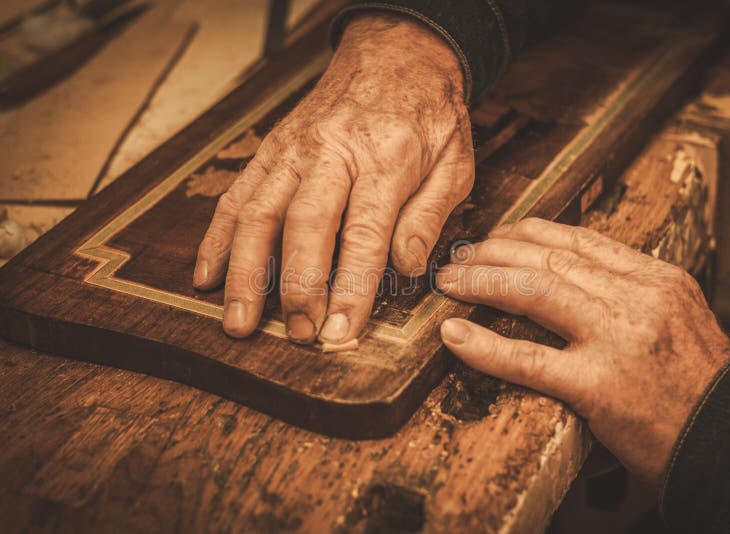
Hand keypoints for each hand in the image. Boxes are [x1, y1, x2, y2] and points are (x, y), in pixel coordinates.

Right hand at [193, 14, 473, 343]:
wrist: (394, 54)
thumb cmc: (429, 114)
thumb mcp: (454, 162)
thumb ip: (430, 215)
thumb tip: (405, 268)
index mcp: (385, 159)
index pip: (364, 235)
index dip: (351, 288)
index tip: (340, 331)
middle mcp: (331, 153)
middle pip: (305, 227)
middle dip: (297, 289)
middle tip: (297, 336)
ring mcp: (293, 150)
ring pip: (259, 214)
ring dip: (245, 274)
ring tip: (238, 323)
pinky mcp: (270, 150)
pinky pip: (237, 196)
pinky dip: (218, 239)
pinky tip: (206, 276)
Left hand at [436, 218, 729, 485]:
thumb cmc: (699, 383)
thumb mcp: (676, 316)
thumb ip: (629, 290)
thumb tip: (570, 275)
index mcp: (655, 278)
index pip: (578, 238)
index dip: (526, 233)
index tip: (495, 236)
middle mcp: (637, 299)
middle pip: (548, 259)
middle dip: (492, 253)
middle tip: (458, 258)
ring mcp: (618, 340)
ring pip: (534, 292)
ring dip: (480, 283)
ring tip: (448, 283)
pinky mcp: (600, 387)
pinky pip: (529, 359)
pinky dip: (485, 347)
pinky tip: (453, 337)